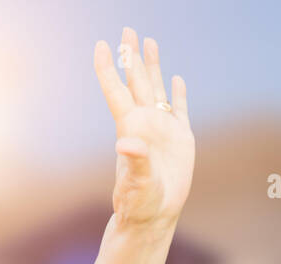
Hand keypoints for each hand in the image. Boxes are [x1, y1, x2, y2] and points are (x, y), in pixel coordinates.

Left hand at [93, 28, 194, 232]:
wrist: (153, 216)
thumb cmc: (139, 204)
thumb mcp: (136, 184)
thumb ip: (134, 162)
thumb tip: (126, 144)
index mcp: (130, 128)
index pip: (116, 90)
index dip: (108, 67)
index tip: (101, 45)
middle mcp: (144, 123)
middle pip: (136, 81)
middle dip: (130, 56)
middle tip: (126, 30)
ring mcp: (161, 129)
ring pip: (156, 88)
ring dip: (152, 65)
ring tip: (148, 42)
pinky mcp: (180, 138)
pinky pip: (179, 109)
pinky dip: (179, 93)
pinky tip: (177, 80)